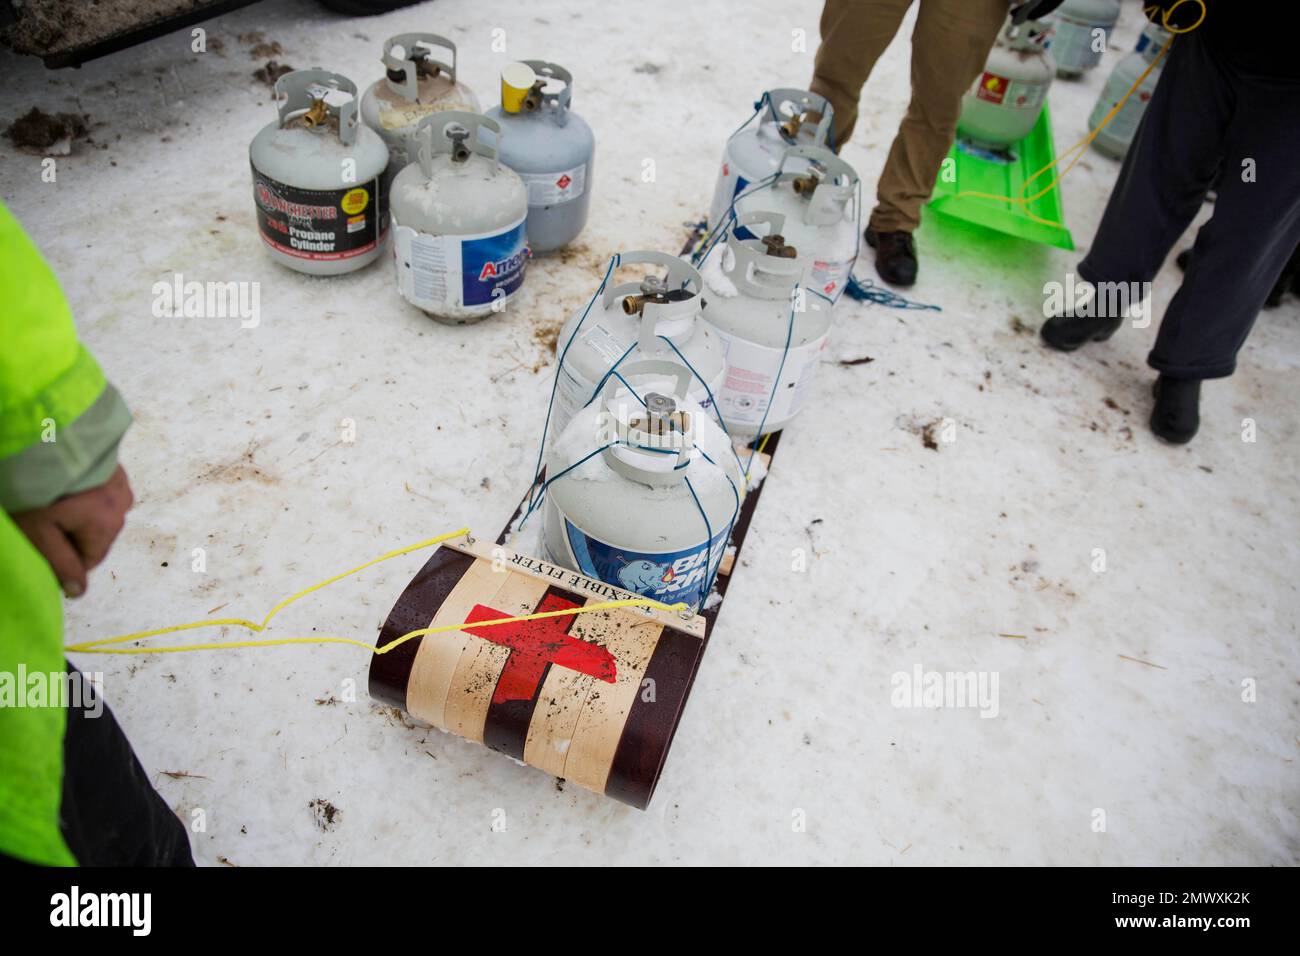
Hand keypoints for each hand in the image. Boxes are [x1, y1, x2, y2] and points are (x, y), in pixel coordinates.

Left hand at [12, 465, 133, 597]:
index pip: (87, 560)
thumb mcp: (39, 532)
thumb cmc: (39, 486)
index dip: (60, 556)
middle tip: (40, 514)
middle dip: (69, 531)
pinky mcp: (115, 467)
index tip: (38, 539)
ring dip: (77, 511)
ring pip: (98, 513)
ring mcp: (121, 484)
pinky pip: (102, 492)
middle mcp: (122, 507)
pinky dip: (85, 492)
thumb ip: (60, 563)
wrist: (45, 433)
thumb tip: (78, 592)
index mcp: (106, 526)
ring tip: (51, 495)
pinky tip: (64, 482)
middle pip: (95, 536)